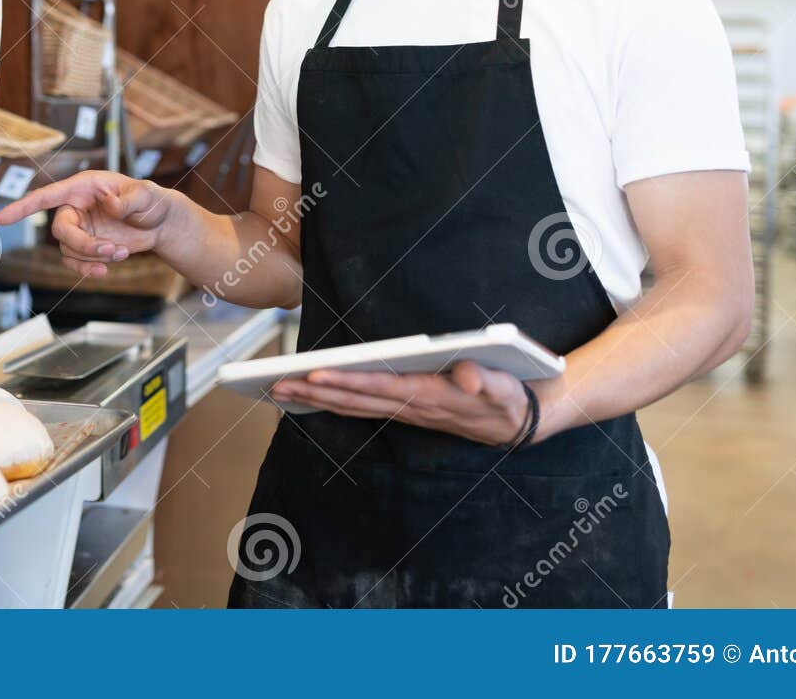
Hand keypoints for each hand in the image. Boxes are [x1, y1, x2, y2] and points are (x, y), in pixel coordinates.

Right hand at [0, 170, 174, 278]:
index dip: (24, 206)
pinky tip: (107, 270)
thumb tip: (110, 205)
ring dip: (92, 258)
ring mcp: (80, 228)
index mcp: (85, 187)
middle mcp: (76, 207)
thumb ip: (130, 198)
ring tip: (122, 254)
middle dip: (84, 245)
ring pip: (68, 250)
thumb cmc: (152, 201)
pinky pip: (75, 262)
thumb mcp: (147, 195)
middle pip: (61, 230)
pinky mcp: (86, 247)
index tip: (3, 218)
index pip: (48, 196)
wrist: (161, 224)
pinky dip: (89, 269)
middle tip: (112, 250)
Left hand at [271, 361, 537, 446]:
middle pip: (355, 399)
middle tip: (277, 384)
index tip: (314, 375)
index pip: (379, 387)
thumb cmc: (508, 396)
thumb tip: (468, 377)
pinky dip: (333, 403)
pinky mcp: (405, 409)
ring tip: (280, 390)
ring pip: (353, 406)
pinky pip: (362, 408)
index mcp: (430, 394)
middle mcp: (411, 405)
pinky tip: (310, 398)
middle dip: (315, 392)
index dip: (347, 382)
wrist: (519, 421)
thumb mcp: (505, 387)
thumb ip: (487, 380)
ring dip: (316, 400)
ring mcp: (405, 411)